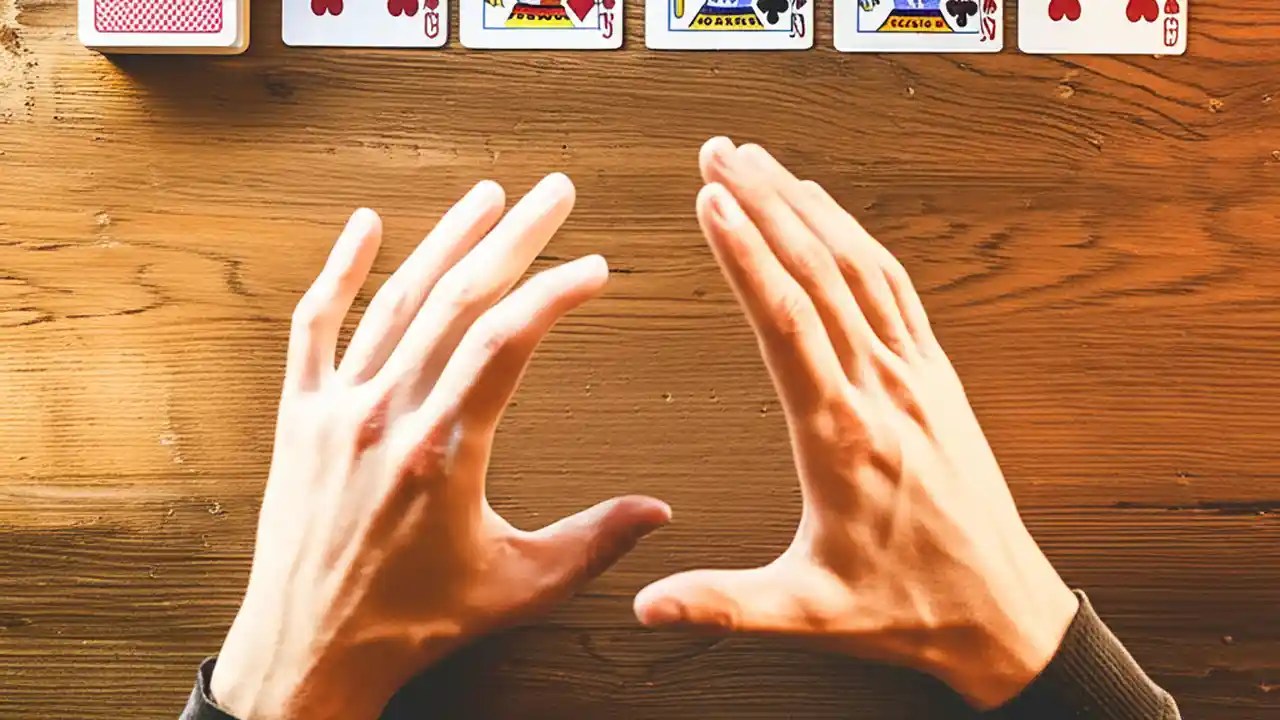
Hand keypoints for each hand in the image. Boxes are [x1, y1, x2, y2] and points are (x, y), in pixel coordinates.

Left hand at [211, 175, 670, 719]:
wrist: (311, 650)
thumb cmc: (409, 621)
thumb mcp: (517, 587)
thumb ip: (594, 543)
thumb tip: (657, 512)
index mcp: (444, 452)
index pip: (509, 342)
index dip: (557, 293)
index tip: (594, 268)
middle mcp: (388, 417)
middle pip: (459, 301)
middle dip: (514, 239)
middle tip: (552, 194)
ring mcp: (339, 410)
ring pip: (396, 302)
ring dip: (445, 240)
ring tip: (487, 197)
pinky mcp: (302, 417)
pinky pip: (313, 328)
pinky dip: (338, 272)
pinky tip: (364, 228)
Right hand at [634, 139, 1077, 709]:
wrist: (1004, 612)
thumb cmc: (913, 607)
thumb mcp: (811, 613)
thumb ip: (726, 604)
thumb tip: (649, 604)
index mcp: (843, 438)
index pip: (787, 324)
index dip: (746, 257)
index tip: (710, 202)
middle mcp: (884, 390)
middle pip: (818, 273)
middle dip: (764, 204)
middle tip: (717, 155)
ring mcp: (915, 375)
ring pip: (858, 266)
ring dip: (807, 206)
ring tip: (760, 163)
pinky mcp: (934, 375)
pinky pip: (894, 286)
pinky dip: (855, 237)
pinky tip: (828, 213)